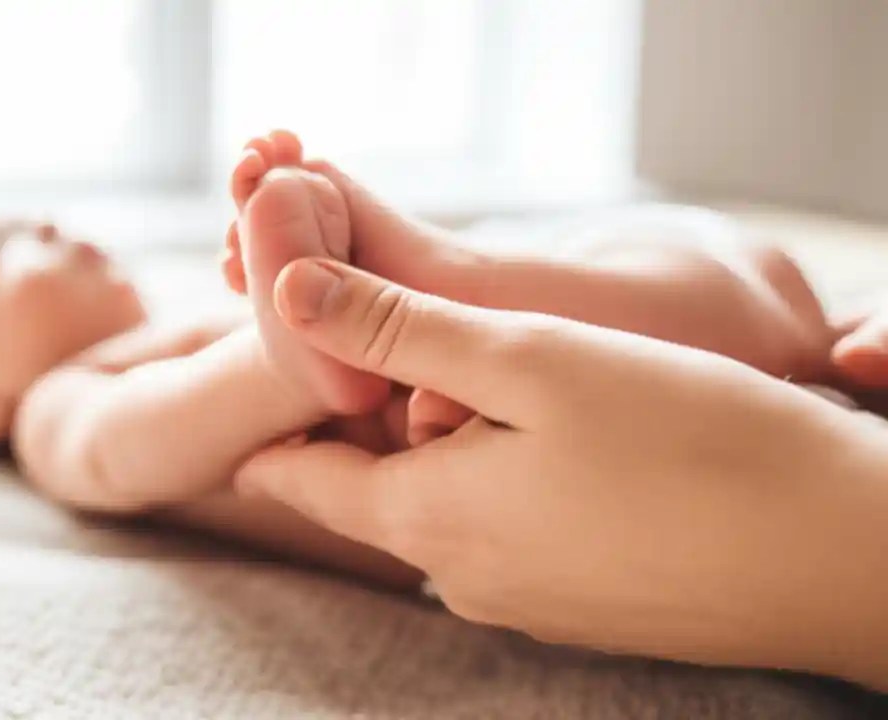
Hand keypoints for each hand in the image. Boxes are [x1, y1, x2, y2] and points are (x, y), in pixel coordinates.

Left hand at [237, 258, 887, 687]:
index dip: (276, 437)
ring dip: (440, 460)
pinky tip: (552, 455)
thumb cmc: (686, 441)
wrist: (836, 556)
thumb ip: (399, 329)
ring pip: (448, 517)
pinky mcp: (589, 610)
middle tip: (363, 368)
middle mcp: (466, 578)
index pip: (307, 481)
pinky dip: (501, 492)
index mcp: (429, 517)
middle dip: (362, 436)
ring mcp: (530, 604)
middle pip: (377, 498)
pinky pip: (512, 541)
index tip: (254, 411)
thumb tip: (289, 292)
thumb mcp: (528, 358)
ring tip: (461, 397)